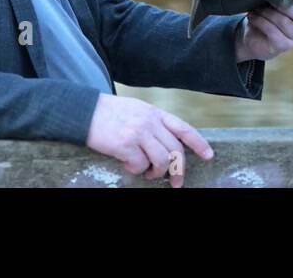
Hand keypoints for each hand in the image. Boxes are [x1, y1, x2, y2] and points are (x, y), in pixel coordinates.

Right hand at [85, 94, 212, 187]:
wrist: (84, 111)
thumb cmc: (109, 113)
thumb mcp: (136, 109)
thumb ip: (153, 122)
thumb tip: (167, 143)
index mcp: (155, 113)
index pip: (183, 128)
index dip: (198, 143)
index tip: (208, 156)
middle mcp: (150, 121)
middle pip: (175, 149)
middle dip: (178, 169)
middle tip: (175, 182)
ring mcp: (138, 132)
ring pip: (161, 160)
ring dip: (156, 172)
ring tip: (147, 173)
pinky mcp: (125, 144)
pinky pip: (140, 165)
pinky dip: (136, 170)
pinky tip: (127, 165)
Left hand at [235, 0, 292, 61]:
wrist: (253, 36)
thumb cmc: (266, 13)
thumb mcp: (273, 1)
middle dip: (281, 5)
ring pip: (283, 21)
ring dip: (266, 13)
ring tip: (254, 8)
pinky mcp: (284, 46)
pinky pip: (273, 32)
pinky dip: (260, 22)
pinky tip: (252, 17)